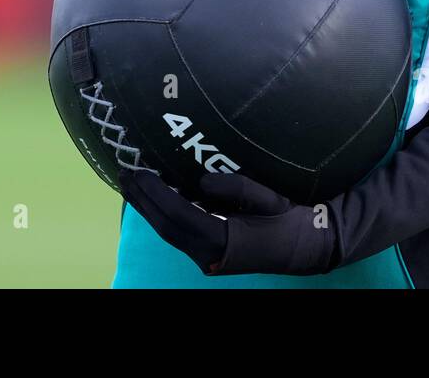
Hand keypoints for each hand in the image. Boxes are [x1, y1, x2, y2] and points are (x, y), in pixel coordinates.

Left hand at [118, 168, 338, 276]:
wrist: (305, 248)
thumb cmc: (289, 220)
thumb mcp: (269, 198)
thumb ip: (237, 188)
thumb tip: (200, 181)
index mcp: (223, 240)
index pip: (179, 216)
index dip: (156, 193)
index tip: (138, 171)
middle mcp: (208, 254)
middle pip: (165, 226)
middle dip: (142, 199)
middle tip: (123, 172)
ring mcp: (205, 257)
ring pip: (168, 232)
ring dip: (147, 207)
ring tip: (130, 183)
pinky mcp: (206, 253)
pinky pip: (177, 233)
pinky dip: (161, 213)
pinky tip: (152, 197)